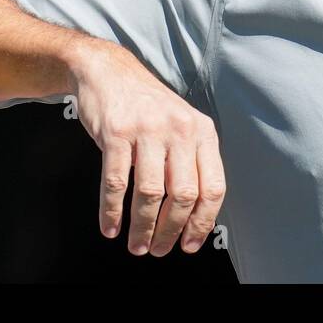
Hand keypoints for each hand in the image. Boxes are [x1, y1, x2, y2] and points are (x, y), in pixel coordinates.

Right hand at [66, 39, 225, 256]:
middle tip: (159, 250)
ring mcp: (148, 130)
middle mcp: (180, 129)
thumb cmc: (147, 106)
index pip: (213, 186)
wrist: (108, 72)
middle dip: (171, 231)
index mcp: (202, 131)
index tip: (190, 244)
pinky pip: (117, 183)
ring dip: (143, 227)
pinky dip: (112, 212)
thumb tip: (193, 217)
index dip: (203, 222)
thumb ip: (190, 161)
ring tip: (137, 245)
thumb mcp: (180, 124)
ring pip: (151, 193)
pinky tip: (111, 227)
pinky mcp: (116, 132)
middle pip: (184, 195)